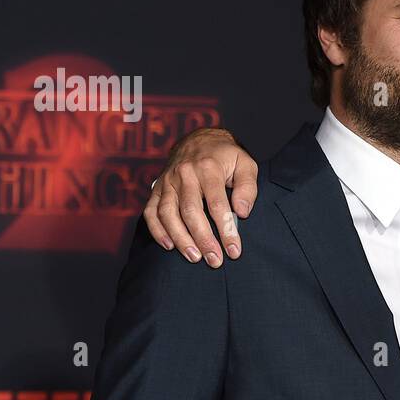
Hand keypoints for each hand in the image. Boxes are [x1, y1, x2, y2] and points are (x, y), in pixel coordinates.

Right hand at [145, 127, 258, 265]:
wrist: (199, 139)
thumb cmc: (226, 156)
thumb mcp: (245, 163)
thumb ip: (247, 187)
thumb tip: (242, 212)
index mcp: (208, 168)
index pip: (217, 204)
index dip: (226, 230)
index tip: (234, 251)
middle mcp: (184, 174)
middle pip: (191, 211)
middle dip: (203, 239)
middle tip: (214, 261)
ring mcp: (168, 181)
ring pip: (168, 213)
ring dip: (180, 238)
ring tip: (194, 258)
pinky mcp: (157, 188)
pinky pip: (151, 211)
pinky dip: (157, 230)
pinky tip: (169, 246)